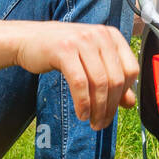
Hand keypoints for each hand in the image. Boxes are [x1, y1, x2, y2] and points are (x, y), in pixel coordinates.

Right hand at [13, 22, 140, 130]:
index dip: (125, 93)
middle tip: (102, 122)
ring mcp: (82, 41)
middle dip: (110, 107)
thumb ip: (112, 79)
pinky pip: (80, 82)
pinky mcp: (64, 50)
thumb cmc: (60, 51)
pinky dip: (83, 102)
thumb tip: (131, 103)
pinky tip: (82, 113)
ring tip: (93, 121)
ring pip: (99, 83)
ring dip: (98, 108)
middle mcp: (99, 35)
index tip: (116, 108)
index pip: (131, 69)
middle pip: (115, 79)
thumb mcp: (90, 61)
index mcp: (111, 36)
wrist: (27, 39)